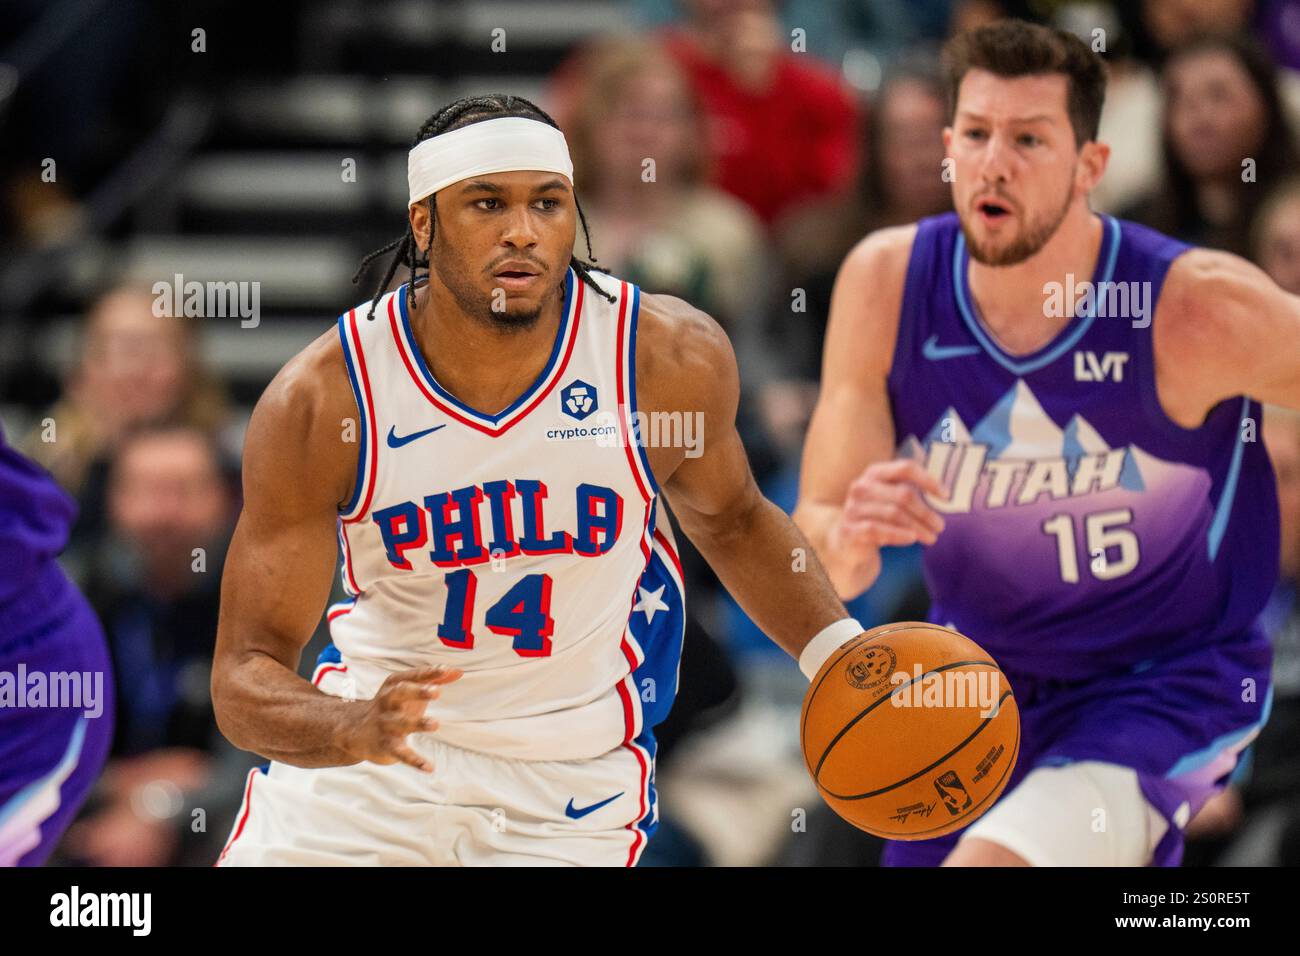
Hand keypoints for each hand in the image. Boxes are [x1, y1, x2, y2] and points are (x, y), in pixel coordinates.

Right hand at [342, 665, 461, 771]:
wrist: (354, 730)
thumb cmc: (392, 706)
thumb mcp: (409, 690)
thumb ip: (434, 680)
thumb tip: (458, 672)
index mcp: (394, 686)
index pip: (413, 676)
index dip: (430, 673)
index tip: (446, 670)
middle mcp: (387, 702)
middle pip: (400, 693)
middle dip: (417, 691)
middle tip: (437, 692)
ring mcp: (385, 724)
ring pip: (400, 723)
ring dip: (417, 723)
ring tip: (435, 724)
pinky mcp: (386, 746)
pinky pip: (401, 753)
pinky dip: (414, 761)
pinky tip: (429, 767)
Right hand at [831, 459, 947, 553]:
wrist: (849, 543)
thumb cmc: (878, 518)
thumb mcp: (891, 500)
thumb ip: (911, 491)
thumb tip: (946, 494)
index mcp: (874, 473)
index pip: (906, 468)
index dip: (928, 480)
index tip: (947, 496)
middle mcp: (861, 486)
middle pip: (902, 495)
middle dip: (926, 512)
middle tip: (940, 526)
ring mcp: (853, 508)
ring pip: (893, 514)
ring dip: (917, 527)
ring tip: (931, 537)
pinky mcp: (849, 529)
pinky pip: (878, 530)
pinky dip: (898, 535)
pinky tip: (912, 539)